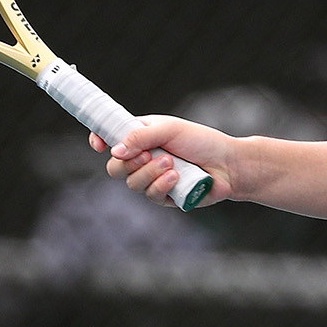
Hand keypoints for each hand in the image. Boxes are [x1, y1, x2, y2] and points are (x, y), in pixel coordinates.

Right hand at [88, 114, 235, 208]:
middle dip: (127, 163)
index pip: (110, 139)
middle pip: (114, 168)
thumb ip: (140, 135)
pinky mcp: (164, 196)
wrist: (228, 164)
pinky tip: (177, 177)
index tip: (99, 145)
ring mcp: (152, 179)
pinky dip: (162, 185)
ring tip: (171, 163)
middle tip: (147, 154)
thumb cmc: (201, 141)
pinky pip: (151, 195)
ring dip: (149, 172)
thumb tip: (114, 150)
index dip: (99, 141)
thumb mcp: (170, 129)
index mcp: (140, 137)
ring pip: (132, 183)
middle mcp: (142, 159)